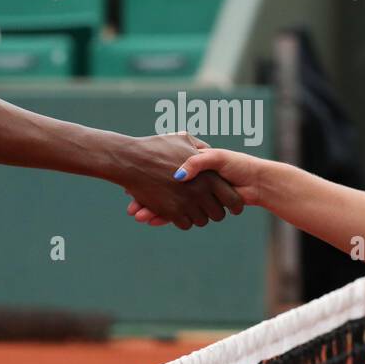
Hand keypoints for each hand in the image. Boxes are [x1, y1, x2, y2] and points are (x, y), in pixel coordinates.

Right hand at [117, 133, 243, 229]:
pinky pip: (185, 224)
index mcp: (209, 174)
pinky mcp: (172, 212)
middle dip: (213, 212)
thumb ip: (201, 149)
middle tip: (207, 208)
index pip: (232, 199)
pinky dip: (182, 221)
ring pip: (201, 221)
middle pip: (218, 214)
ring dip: (196, 217)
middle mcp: (201, 190)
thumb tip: (209, 153)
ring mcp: (187, 202)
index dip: (233, 204)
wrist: (131, 159)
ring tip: (191, 209)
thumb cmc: (155, 147)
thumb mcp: (184, 139)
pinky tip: (177, 212)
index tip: (228, 204)